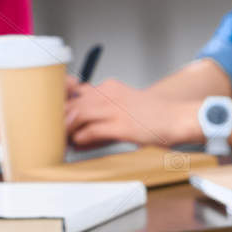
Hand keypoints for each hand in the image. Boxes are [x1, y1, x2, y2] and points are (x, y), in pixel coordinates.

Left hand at [64, 78, 199, 148]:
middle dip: (59, 119)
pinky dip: (82, 138)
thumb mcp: (122, 109)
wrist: (178, 118)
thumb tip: (75, 138)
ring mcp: (116, 109)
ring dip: (67, 129)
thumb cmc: (152, 117)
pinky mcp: (123, 126)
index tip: (52, 118)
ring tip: (63, 140)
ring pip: (78, 114)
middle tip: (53, 133)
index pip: (74, 92)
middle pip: (72, 102)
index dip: (61, 105)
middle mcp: (109, 94)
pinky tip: (78, 144)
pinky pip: (93, 130)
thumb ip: (98, 120)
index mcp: (109, 88)